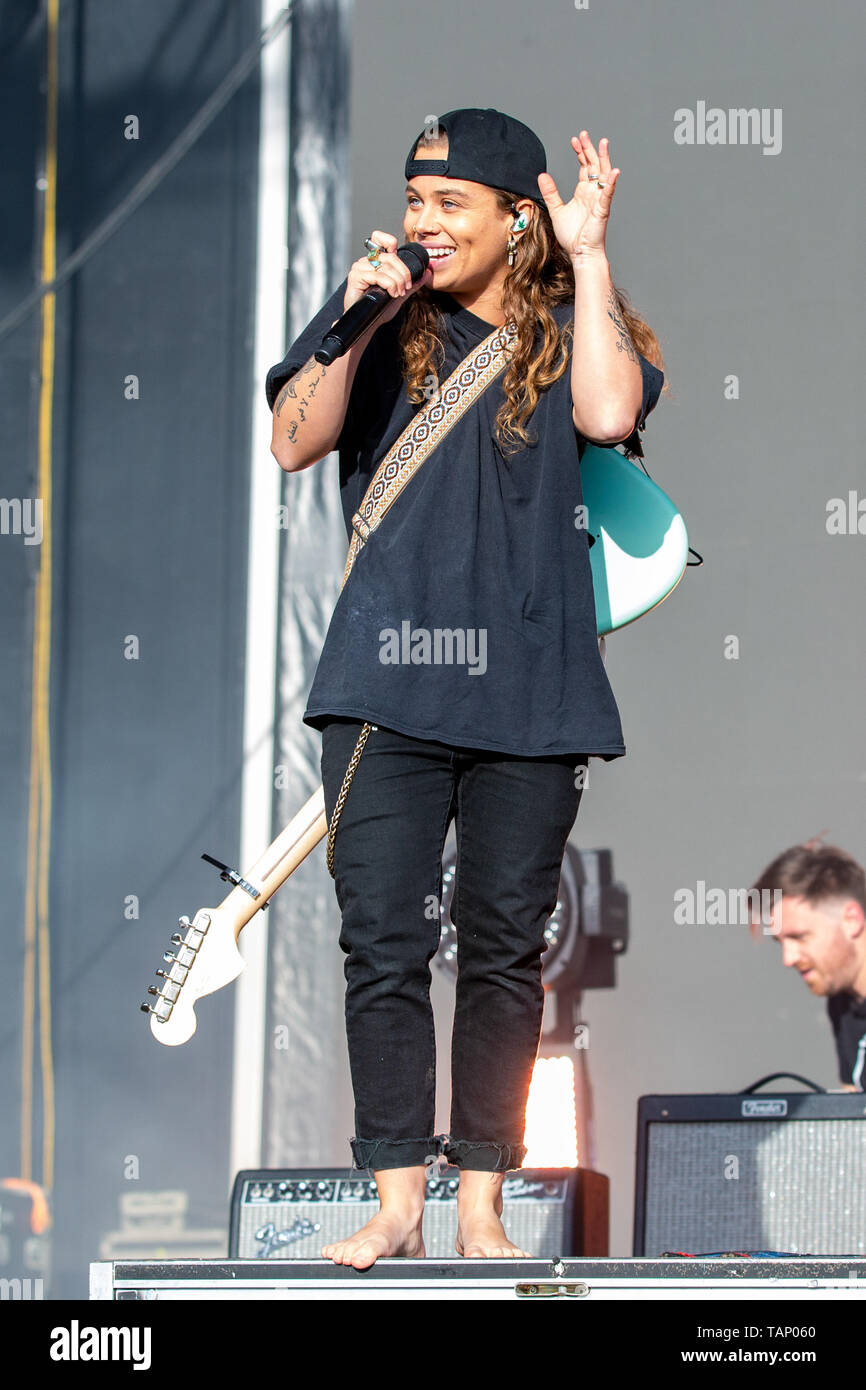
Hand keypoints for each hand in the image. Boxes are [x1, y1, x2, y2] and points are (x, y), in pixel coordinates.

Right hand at [344, 230, 433, 324]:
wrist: (366, 322)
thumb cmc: (378, 308)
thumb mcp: (399, 293)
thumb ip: (412, 283)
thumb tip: (427, 272)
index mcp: (374, 261)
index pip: (379, 238)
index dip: (390, 242)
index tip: (400, 263)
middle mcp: (365, 261)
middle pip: (390, 257)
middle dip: (404, 273)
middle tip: (406, 288)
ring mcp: (359, 268)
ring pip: (386, 267)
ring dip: (398, 281)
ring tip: (399, 293)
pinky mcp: (356, 277)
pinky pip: (378, 276)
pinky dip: (390, 285)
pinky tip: (392, 294)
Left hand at [536, 132, 619, 259]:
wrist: (579, 253)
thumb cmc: (571, 236)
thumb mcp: (556, 210)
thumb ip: (551, 193)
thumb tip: (542, 175)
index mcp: (584, 191)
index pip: (585, 166)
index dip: (581, 152)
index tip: (574, 140)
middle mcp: (593, 192)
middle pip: (594, 165)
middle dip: (590, 149)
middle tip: (584, 135)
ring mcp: (599, 200)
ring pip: (604, 174)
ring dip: (604, 158)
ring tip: (603, 143)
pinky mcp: (602, 210)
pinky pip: (608, 194)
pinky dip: (612, 183)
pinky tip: (614, 172)